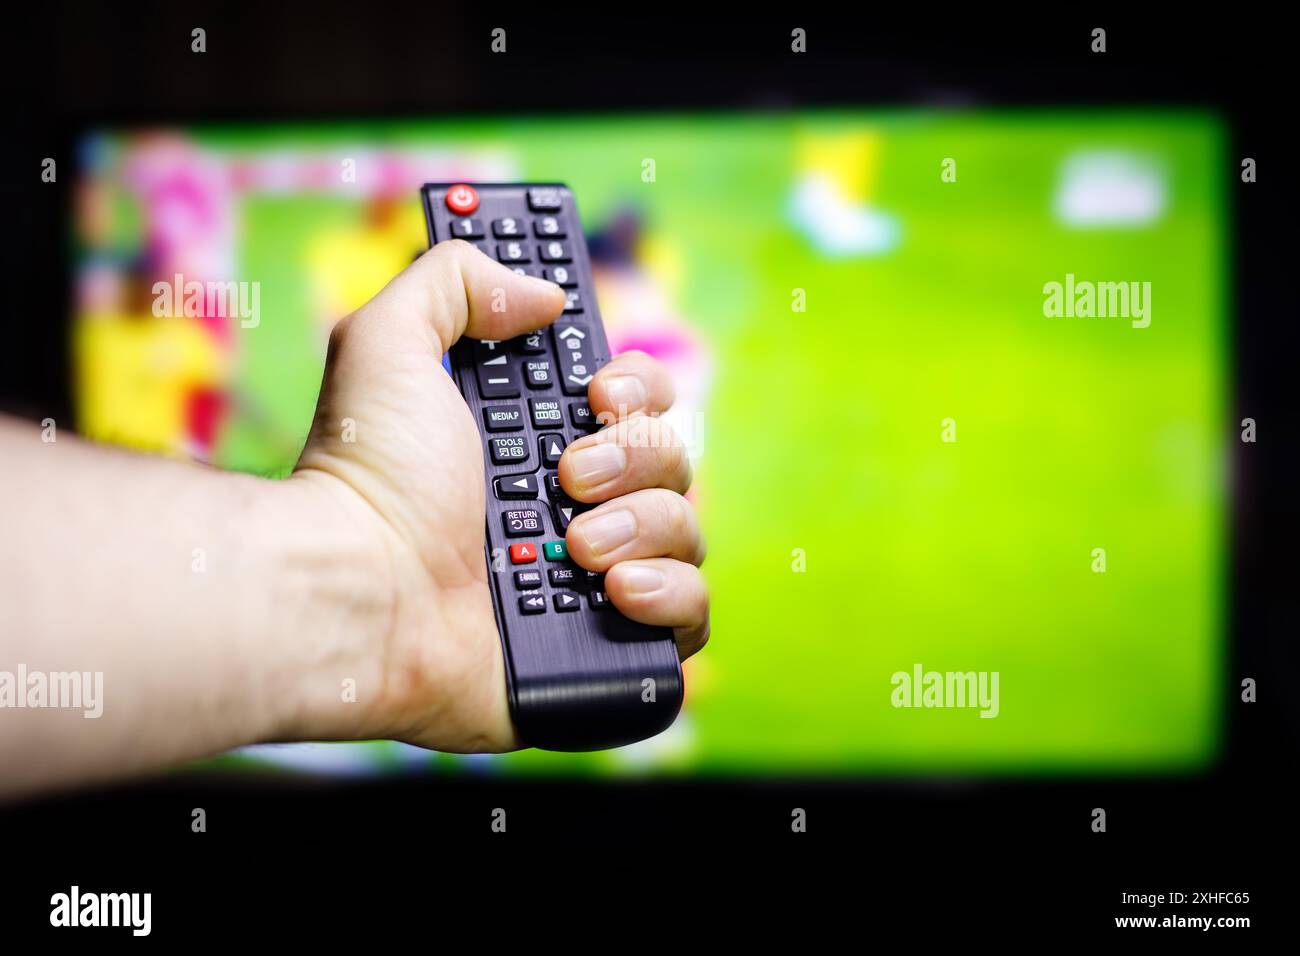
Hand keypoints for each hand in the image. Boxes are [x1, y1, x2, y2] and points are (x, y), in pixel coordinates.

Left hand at [288, 241, 707, 752]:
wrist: (357, 596)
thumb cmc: (366, 478)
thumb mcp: (388, 344)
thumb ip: (454, 283)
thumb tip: (544, 294)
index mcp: (535, 445)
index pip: (635, 401)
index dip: (635, 388)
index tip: (597, 393)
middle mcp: (573, 509)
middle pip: (670, 458)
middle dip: (632, 455)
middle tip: (567, 476)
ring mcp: (592, 581)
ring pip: (687, 531)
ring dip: (646, 524)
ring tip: (579, 546)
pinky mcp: (605, 650)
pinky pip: (692, 614)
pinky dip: (672, 594)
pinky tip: (616, 591)